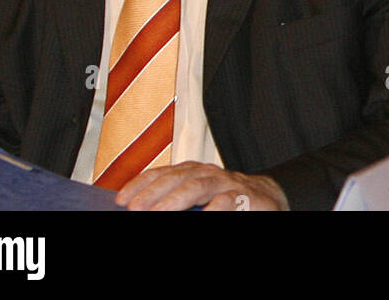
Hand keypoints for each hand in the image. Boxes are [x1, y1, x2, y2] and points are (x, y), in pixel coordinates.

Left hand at [116, 162, 288, 210]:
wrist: (269, 198)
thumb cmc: (227, 201)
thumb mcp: (198, 199)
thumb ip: (176, 200)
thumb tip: (142, 208)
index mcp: (194, 173)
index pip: (163, 173)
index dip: (141, 184)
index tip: (119, 199)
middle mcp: (209, 174)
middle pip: (178, 178)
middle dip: (153, 192)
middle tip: (133, 208)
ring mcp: (228, 184)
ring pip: (199, 185)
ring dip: (176, 199)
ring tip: (158, 213)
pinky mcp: (246, 197)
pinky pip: (228, 202)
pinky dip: (213, 209)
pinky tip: (203, 216)